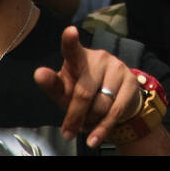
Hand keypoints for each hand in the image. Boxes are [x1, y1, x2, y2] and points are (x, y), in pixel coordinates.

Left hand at [34, 26, 143, 148]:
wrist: (115, 101)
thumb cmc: (83, 93)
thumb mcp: (65, 91)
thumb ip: (52, 85)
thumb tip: (39, 73)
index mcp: (78, 58)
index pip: (72, 49)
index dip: (70, 41)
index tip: (70, 31)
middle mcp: (99, 58)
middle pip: (84, 93)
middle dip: (75, 116)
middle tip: (68, 132)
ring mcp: (117, 68)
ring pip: (100, 105)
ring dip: (90, 121)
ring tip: (88, 121)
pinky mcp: (131, 82)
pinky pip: (115, 111)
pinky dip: (102, 129)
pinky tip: (94, 139)